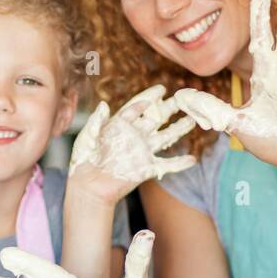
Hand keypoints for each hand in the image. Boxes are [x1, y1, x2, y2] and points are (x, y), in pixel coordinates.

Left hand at [68, 85, 196, 204]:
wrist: (88, 187)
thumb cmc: (83, 162)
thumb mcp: (86, 138)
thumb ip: (95, 122)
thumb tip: (103, 105)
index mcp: (120, 125)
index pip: (138, 107)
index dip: (149, 97)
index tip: (161, 90)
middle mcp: (134, 136)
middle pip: (156, 118)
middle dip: (170, 107)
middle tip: (185, 97)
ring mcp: (142, 151)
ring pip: (166, 137)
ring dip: (180, 128)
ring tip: (193, 119)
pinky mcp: (146, 169)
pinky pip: (166, 165)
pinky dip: (179, 163)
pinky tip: (192, 160)